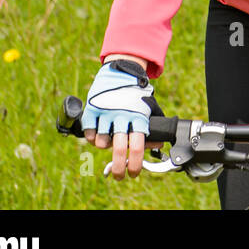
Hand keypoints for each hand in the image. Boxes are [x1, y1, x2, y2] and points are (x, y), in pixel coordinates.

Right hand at [81, 57, 163, 179]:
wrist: (121, 72)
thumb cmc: (135, 94)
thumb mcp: (147, 109)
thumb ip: (150, 127)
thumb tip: (158, 145)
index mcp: (138, 116)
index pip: (138, 145)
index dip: (136, 163)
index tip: (134, 173)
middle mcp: (122, 116)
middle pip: (120, 149)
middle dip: (119, 168)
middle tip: (120, 176)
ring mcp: (106, 113)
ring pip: (102, 143)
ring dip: (105, 146)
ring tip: (108, 140)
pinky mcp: (92, 110)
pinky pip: (89, 133)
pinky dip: (92, 137)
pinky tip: (98, 132)